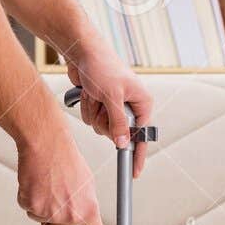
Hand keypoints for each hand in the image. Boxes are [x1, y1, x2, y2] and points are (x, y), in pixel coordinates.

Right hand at [16, 120, 122, 224]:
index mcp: (88, 210)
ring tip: (47, 183)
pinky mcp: (31, 206)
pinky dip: (30, 198)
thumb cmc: (67, 161)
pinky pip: (29, 210)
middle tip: (54, 198)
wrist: (46, 143)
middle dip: (53, 222)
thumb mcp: (85, 185)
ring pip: (41, 220)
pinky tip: (36, 181)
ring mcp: (49, 213)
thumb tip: (76, 221)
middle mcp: (70, 216)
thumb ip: (82, 207)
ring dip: (41, 205)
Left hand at [65, 44, 154, 177]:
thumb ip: (119, 122)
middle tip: (103, 105)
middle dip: (105, 123)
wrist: (82, 51)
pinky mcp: (99, 104)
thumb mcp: (112, 96)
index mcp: (141, 103)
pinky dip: (87, 107)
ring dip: (94, 112)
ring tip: (95, 94)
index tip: (135, 173)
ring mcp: (113, 106)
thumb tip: (124, 144)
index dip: (138, 155)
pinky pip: (91, 118)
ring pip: (101, 128)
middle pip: (117, 134)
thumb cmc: (102, 66)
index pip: (141, 136)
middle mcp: (129, 106)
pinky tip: (88, 92)